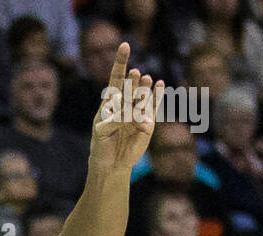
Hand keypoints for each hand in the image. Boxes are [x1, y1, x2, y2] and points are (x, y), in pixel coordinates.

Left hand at [89, 43, 160, 176]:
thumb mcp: (102, 132)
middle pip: (131, 87)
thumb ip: (113, 120)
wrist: (112, 163)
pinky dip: (156, 97)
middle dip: (134, 81)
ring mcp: (137, 111)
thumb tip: (128, 113)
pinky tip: (159, 85)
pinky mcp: (147, 122)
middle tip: (136, 75)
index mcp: (112, 101)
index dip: (121, 62)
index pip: (117, 78)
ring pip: (142, 96)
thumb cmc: (102, 145)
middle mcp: (126, 102)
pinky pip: (152, 107)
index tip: (124, 46)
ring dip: (145, 88)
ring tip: (147, 80)